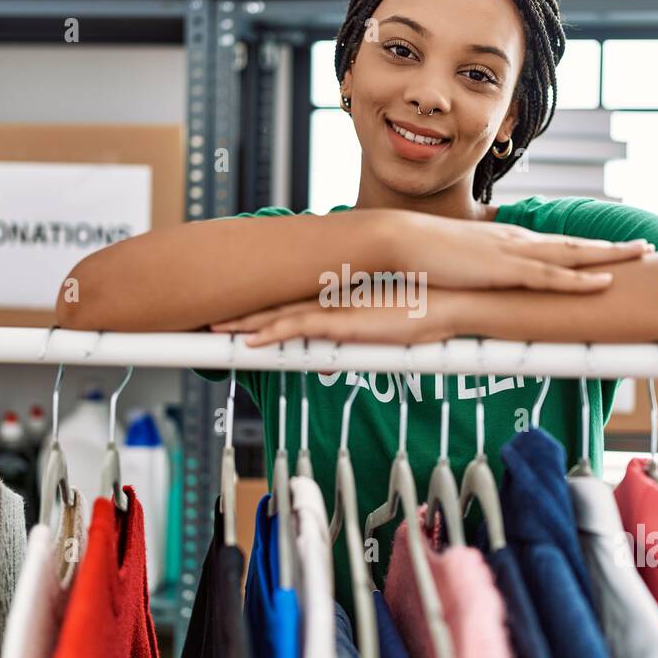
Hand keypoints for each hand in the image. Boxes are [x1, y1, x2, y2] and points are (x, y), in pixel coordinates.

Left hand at [211, 288, 469, 346]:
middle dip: (239, 312)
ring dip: (244, 323)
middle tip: (208, 317)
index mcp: (338, 297)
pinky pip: (298, 327)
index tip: (233, 313)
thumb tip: (327, 360)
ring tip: (214, 329)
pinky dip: (270, 334)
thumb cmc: (424, 314)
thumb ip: (351, 343)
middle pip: (274, 303)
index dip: (258, 307)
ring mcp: (335, 308)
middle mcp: (331, 298)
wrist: (449, 303)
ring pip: (278, 314)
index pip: (288, 300)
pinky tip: (248, 342)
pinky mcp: (343, 321)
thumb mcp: (380, 333)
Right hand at [378, 209, 652, 292]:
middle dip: (613, 246)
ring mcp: (513, 253)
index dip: (587, 247)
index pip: (556, 243)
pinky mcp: (504, 270)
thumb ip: (475, 269)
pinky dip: (580, 279)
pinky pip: (550, 277)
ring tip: (641, 255)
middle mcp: (518, 241)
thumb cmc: (423, 252)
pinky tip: (604, 280)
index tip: (613, 249)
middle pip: (575, 244)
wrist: (402, 239)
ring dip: (610, 256)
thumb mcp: (458, 262)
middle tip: (646, 246)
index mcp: (508, 241)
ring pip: (573, 255)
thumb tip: (479, 280)